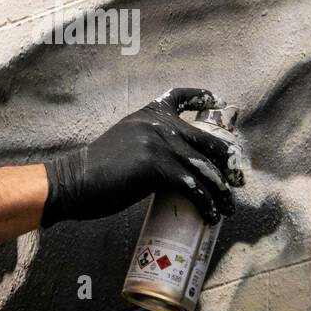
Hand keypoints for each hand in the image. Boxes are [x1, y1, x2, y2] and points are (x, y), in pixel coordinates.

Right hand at [40, 87, 244, 227]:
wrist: (75, 181)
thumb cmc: (98, 169)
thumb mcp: (126, 140)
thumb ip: (151, 141)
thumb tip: (177, 159)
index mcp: (149, 113)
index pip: (181, 95)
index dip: (204, 97)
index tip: (220, 102)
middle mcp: (158, 123)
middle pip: (207, 139)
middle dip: (227, 162)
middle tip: (236, 181)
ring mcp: (159, 143)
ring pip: (203, 168)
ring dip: (221, 192)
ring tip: (228, 208)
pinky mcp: (157, 167)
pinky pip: (192, 186)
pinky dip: (206, 203)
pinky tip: (211, 214)